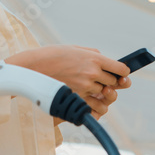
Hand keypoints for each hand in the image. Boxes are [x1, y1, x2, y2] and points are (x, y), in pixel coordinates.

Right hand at [5, 45, 130, 118]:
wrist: (32, 67)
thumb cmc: (52, 55)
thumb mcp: (75, 48)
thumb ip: (93, 54)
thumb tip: (105, 60)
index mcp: (94, 59)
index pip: (121, 69)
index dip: (123, 72)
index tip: (121, 74)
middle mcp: (92, 73)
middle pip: (114, 82)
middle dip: (110, 81)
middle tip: (102, 79)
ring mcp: (85, 87)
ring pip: (105, 94)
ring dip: (102, 93)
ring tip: (93, 89)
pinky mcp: (76, 98)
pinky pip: (95, 106)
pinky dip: (96, 104)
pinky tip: (90, 99)